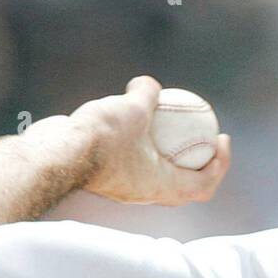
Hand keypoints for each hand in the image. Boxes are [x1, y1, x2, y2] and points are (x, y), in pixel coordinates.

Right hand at [69, 75, 230, 205]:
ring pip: (160, 173)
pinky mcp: (110, 176)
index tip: (222, 139)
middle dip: (202, 162)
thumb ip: (147, 94)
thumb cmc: (99, 138)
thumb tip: (151, 84)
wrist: (56, 154)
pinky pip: (136, 162)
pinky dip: (144, 145)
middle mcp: (149, 193)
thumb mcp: (132, 108)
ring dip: (171, 154)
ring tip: (173, 124)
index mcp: (164, 187)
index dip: (221, 164)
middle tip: (207, 135)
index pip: (205, 184)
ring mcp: (129, 187)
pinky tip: (137, 118)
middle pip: (187, 184)